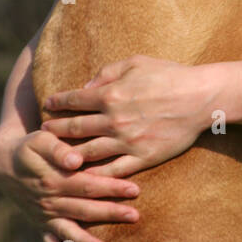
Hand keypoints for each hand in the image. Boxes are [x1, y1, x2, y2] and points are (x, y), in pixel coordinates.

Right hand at [0, 125, 142, 241]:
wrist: (6, 164)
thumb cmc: (30, 147)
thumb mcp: (40, 140)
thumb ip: (58, 149)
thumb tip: (75, 161)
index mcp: (54, 179)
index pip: (88, 184)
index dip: (111, 187)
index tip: (135, 189)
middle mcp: (50, 200)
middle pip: (84, 209)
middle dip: (111, 213)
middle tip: (136, 216)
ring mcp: (45, 215)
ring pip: (68, 229)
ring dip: (85, 240)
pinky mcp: (40, 224)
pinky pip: (48, 241)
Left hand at [41, 55, 219, 178]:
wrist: (201, 98)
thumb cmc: (169, 75)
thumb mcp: (136, 62)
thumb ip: (107, 73)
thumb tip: (85, 88)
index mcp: (111, 95)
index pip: (74, 100)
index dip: (57, 103)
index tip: (46, 105)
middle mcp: (114, 120)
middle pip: (75, 129)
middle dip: (55, 132)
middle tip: (41, 135)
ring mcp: (127, 142)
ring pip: (88, 153)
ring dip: (68, 156)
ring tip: (55, 159)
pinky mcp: (142, 158)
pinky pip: (113, 171)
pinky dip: (95, 176)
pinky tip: (83, 178)